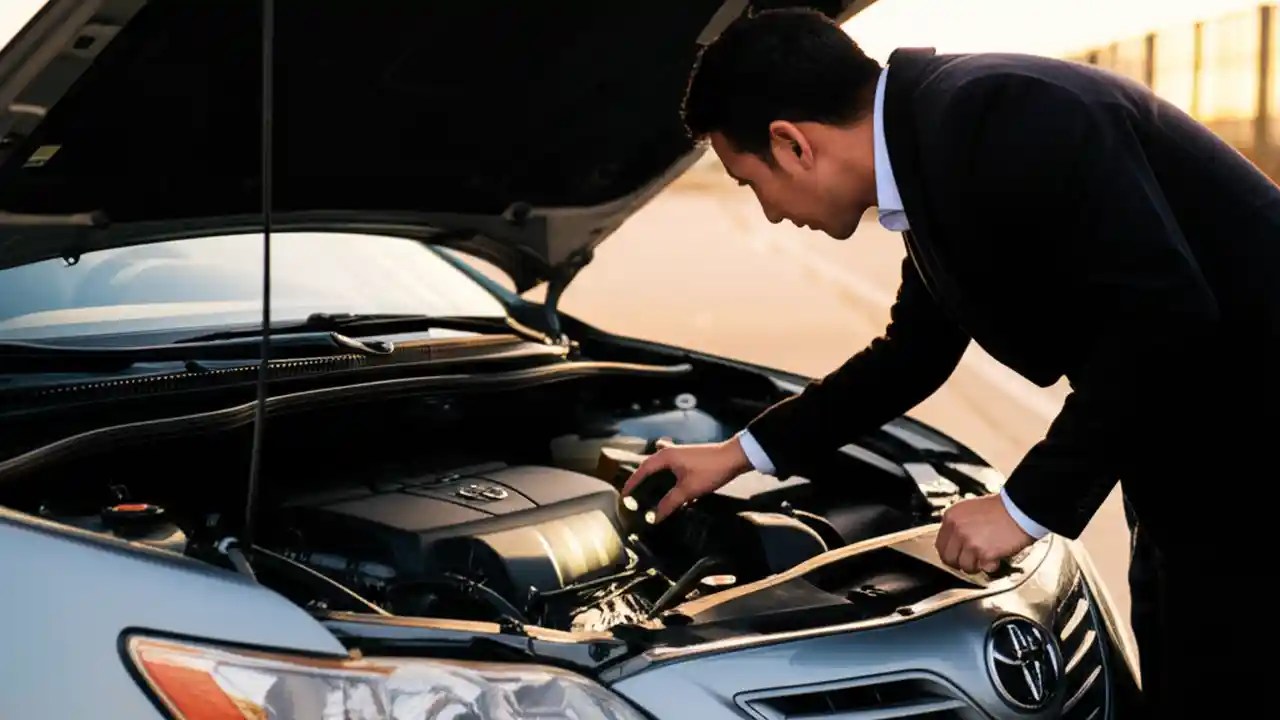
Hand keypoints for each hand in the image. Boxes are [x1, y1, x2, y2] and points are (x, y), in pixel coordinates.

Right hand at [620, 439, 752, 522]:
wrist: (735, 458)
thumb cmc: (709, 471)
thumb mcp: (688, 490)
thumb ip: (670, 503)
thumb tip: (654, 518)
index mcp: (665, 457)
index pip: (642, 470)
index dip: (632, 483)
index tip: (624, 495)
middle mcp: (670, 453)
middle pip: (650, 466)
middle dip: (642, 480)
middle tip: (635, 495)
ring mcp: (680, 455)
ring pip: (661, 467)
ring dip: (655, 478)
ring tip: (650, 493)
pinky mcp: (689, 459)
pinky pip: (672, 468)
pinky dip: (668, 477)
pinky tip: (672, 489)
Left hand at [936, 495, 1034, 573]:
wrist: (1020, 509)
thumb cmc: (1001, 508)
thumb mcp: (971, 510)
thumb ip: (959, 525)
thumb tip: (954, 542)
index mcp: (951, 516)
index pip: (940, 544)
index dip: (950, 553)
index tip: (957, 556)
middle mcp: (957, 528)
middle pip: (948, 558)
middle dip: (960, 562)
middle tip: (972, 560)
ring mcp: (969, 541)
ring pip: (964, 566)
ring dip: (977, 565)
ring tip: (987, 557)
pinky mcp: (983, 553)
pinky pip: (982, 568)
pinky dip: (990, 566)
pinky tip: (996, 557)